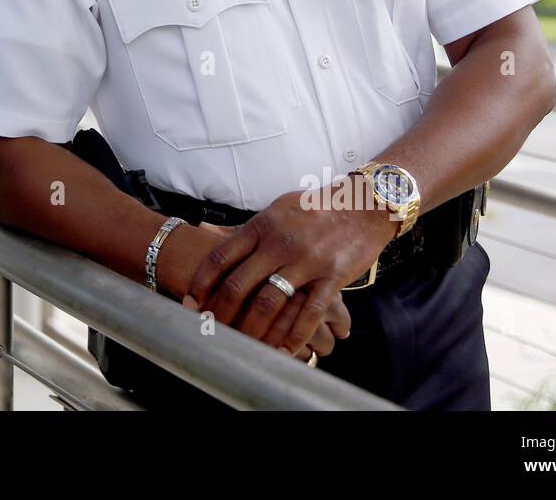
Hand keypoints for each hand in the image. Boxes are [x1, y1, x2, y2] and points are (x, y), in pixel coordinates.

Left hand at [183, 182, 395, 355]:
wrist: (364, 203)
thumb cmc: (315, 207)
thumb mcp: (276, 209)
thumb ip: (246, 228)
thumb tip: (208, 232)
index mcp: (262, 226)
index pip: (221, 257)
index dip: (202, 283)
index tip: (191, 303)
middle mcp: (279, 244)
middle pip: (240, 285)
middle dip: (221, 313)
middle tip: (210, 332)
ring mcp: (306, 261)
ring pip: (270, 303)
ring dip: (252, 330)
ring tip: (242, 348)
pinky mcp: (332, 277)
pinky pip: (309, 313)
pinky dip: (295, 337)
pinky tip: (284, 353)